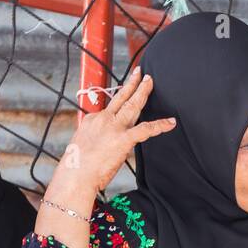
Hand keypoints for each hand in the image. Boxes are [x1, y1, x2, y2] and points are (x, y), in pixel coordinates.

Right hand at [60, 67, 176, 192]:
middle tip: (140, 73)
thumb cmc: (77, 167)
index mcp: (92, 120)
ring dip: (143, 92)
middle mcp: (103, 119)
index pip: (109, 109)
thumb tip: (100, 147)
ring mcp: (114, 128)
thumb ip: (93, 141)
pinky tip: (171, 122)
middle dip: (132, 83)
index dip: (118, 107)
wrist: (76, 175)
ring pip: (132, 105)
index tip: (125, 98)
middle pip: (120, 97)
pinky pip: (146, 129)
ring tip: (150, 81)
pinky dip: (160, 125)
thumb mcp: (81, 147)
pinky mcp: (123, 139)